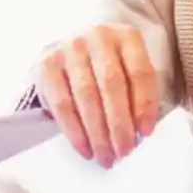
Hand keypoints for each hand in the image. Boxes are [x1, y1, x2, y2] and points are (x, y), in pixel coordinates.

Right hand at [33, 24, 159, 166]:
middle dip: (119, 124)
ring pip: (86, 96)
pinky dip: (75, 132)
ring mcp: (68, 48)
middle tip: (124, 152)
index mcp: (126, 36)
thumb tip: (140, 132)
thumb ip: (138, 92)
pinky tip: (85, 149)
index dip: (145, 105)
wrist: (74, 47)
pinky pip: (63, 104)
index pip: (139, 72)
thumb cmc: (109, 65)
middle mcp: (97, 36)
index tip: (146, 133)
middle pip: (111, 85)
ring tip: (106, 157)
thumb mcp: (130, 67)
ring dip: (98, 133)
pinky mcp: (47, 64)